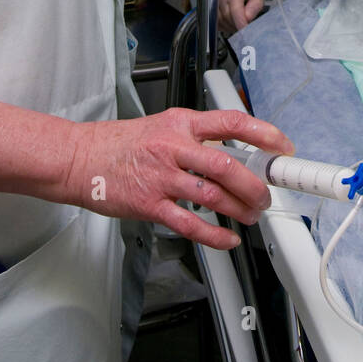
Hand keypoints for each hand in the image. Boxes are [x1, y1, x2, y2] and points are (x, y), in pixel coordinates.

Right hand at [65, 107, 292, 250]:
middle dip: (256, 185)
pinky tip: (227, 239)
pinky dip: (215, 235)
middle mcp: (174, 148)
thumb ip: (196, 137)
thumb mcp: (162, 126)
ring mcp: (162, 178)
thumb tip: (234, 152)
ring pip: (213, 196)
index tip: (281, 146)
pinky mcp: (150, 205)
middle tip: (266, 194)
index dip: (263, 134)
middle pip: (228, 166)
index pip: (230, 122)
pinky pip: (191, 224)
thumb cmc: (120, 144)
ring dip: (240, 210)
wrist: (80, 159)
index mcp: (181, 124)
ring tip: (251, 215)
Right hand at [218, 0, 266, 32]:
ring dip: (230, 25)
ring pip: (219, 19)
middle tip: (246, 27)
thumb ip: (256, 5)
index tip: (245, 31)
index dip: (240, 22)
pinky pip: (215, 19)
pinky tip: (232, 21)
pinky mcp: (210, 1)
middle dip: (236, 24)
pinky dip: (224, 24)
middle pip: (226, 15)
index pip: (234, 8)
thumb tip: (247, 18)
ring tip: (240, 23)